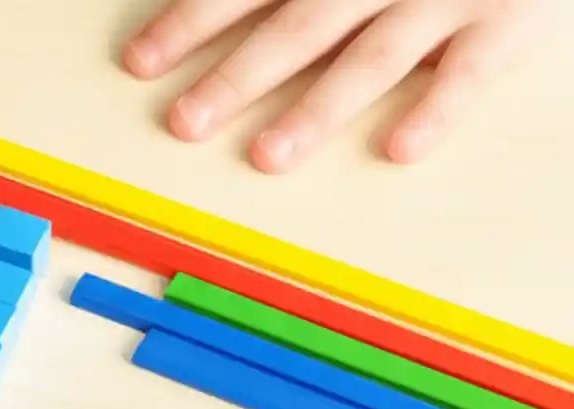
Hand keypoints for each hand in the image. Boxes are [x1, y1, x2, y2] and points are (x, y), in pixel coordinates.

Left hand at [123, 0, 554, 172]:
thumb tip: (207, 4)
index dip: (191, 21)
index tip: (138, 61)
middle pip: (298, 27)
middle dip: (236, 76)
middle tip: (183, 122)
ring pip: (371, 57)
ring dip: (317, 107)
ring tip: (266, 156)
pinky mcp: (506, 22)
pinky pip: (469, 73)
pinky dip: (436, 110)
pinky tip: (396, 149)